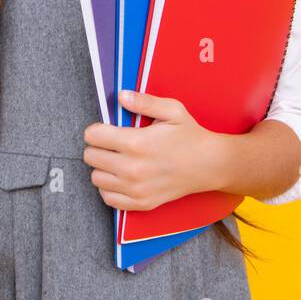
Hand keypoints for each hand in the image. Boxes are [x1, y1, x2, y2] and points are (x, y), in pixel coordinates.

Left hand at [81, 90, 225, 210]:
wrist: (210, 165)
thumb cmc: (190, 136)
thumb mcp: (172, 110)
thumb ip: (144, 102)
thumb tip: (121, 96)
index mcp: (136, 143)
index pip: (92, 136)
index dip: (97, 129)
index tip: (106, 129)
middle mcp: (132, 169)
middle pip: (90, 157)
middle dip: (98, 147)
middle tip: (112, 144)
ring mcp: (136, 189)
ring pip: (96, 178)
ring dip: (102, 167)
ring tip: (117, 160)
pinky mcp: (141, 203)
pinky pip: (108, 198)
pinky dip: (110, 187)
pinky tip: (121, 177)